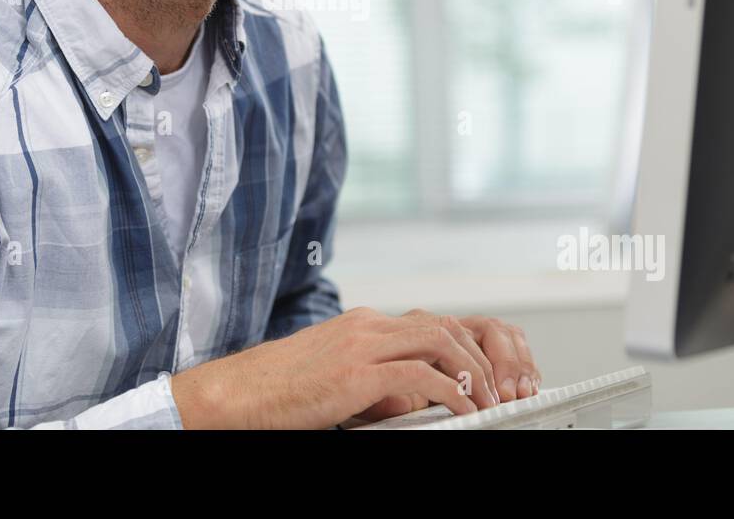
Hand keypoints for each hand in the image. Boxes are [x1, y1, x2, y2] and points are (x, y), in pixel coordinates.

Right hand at [168, 306, 512, 428]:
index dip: (466, 346)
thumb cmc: (279, 391)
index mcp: (362, 324)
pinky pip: (418, 376)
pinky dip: (449, 392)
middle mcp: (366, 325)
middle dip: (479, 357)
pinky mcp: (355, 373)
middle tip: (499, 388)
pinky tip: (461, 410)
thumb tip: (417, 403)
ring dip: (473, 372)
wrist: (235, 394)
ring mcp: (361, 344)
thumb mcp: (338, 380)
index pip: (430, 322)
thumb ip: (378, 383)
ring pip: (440, 342)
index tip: (485, 373)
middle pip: (444, 326)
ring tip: (488, 401)